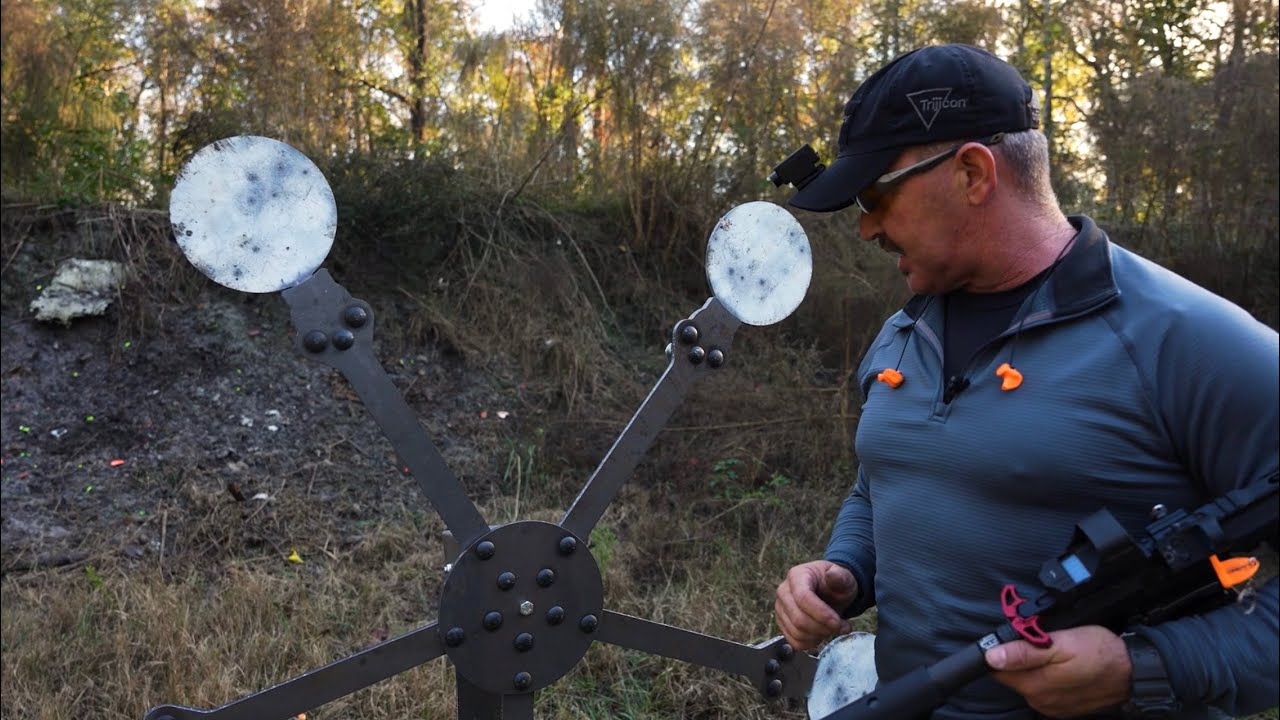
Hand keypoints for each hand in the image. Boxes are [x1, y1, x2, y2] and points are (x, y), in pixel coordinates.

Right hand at [774, 560, 857, 650]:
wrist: (830, 592)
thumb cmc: (836, 584)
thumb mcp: (844, 578)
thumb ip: (840, 577)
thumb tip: (833, 574)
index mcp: (796, 576)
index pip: (803, 597)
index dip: (821, 614)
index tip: (838, 622)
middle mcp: (783, 591)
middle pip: (798, 619)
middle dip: (823, 628)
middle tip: (842, 627)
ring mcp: (781, 609)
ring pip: (797, 633)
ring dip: (820, 636)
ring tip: (834, 628)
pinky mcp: (783, 624)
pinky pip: (794, 642)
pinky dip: (812, 643)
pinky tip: (823, 634)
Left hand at [985, 625, 1131, 717]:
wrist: (1132, 672)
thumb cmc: (1099, 653)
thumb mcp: (1061, 644)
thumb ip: (1024, 652)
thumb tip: (993, 656)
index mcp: (1034, 685)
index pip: (997, 669)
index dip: (1002, 651)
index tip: (1016, 639)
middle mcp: (1039, 701)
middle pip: (1012, 677)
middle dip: (1020, 658)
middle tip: (1042, 642)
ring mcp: (1052, 706)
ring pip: (1029, 683)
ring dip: (1035, 668)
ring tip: (1055, 653)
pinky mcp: (1063, 708)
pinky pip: (1045, 690)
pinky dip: (1049, 677)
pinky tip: (1064, 667)